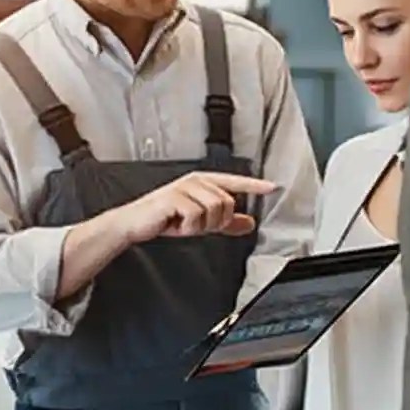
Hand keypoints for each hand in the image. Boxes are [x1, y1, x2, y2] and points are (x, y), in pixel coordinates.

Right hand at [112, 171, 276, 245]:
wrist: (136, 224)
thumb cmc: (166, 219)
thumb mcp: (201, 221)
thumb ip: (226, 222)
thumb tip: (249, 223)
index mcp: (203, 182)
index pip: (234, 182)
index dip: (254, 185)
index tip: (273, 187)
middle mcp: (196, 181)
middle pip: (226, 204)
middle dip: (214, 221)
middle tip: (195, 224)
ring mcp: (185, 188)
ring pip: (213, 211)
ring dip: (200, 225)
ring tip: (183, 223)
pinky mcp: (174, 198)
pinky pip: (196, 218)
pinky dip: (187, 228)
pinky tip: (175, 224)